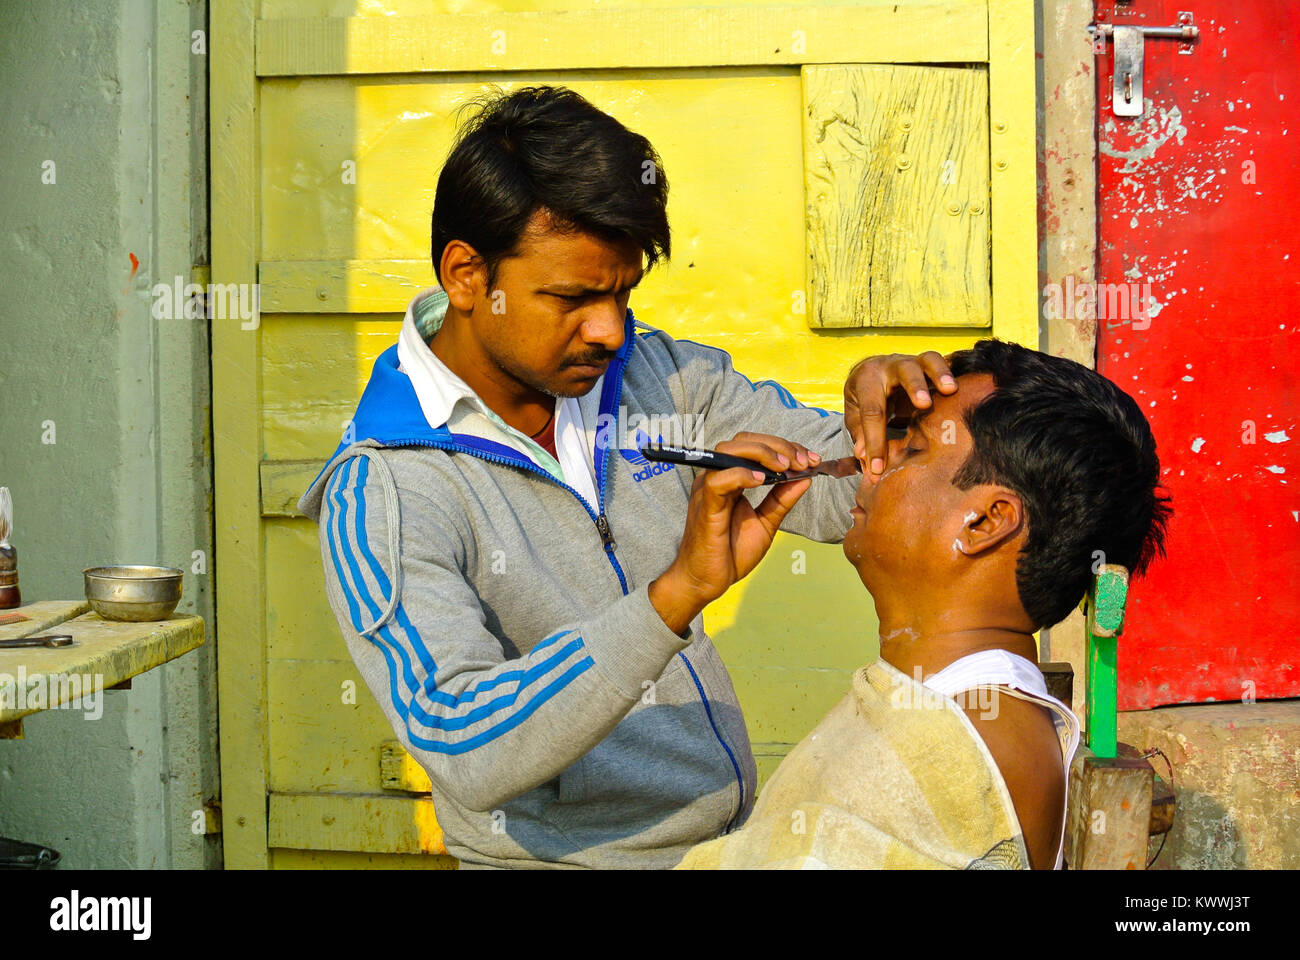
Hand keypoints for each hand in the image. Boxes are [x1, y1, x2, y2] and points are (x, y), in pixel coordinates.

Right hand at [649, 435, 811, 633]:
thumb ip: (782, 500)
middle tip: (803, 462)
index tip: (813, 459)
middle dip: (778, 445)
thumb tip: (806, 479)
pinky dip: (742, 475)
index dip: (785, 447)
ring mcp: (709, 489)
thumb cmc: (730, 553)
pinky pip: (718, 480)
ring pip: (730, 451)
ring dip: (763, 453)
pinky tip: (763, 480)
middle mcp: (718, 477)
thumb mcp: (766, 523)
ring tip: (786, 467)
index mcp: (732, 478)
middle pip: (744, 441)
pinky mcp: (705, 505)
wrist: (706, 581)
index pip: (756, 447)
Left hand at [843, 352, 956, 480]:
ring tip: (951, 389)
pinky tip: (961, 387)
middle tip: (925, 404)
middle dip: (914, 387)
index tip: (878, 467)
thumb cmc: (864, 399)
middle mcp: (889, 366)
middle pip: (903, 371)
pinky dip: (952, 372)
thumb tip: (864, 457)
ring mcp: (911, 362)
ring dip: (939, 373)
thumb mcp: (855, 416)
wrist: (871, 371)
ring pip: (928, 359)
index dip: (875, 441)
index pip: (872, 411)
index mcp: (866, 380)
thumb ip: (860, 435)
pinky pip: (943, 362)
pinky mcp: (928, 365)